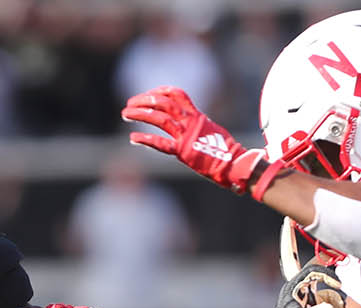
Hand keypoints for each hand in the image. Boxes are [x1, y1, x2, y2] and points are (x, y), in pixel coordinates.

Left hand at [122, 87, 281, 200]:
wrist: (234, 163)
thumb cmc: (225, 150)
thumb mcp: (211, 130)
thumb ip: (197, 124)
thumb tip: (189, 120)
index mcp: (197, 115)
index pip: (176, 93)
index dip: (159, 91)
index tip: (148, 94)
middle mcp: (190, 121)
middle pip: (163, 103)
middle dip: (144, 100)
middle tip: (129, 104)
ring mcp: (186, 135)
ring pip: (159, 118)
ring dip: (140, 114)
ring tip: (125, 114)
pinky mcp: (183, 151)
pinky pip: (161, 143)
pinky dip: (145, 139)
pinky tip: (133, 138)